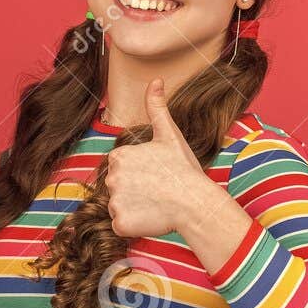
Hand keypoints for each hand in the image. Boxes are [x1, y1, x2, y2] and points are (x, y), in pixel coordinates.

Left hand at [103, 79, 213, 238]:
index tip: (157, 175)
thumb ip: (157, 107)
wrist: (195, 202)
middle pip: (119, 188)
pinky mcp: (120, 223)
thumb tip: (156, 80)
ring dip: (134, 209)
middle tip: (159, 191)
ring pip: (119, 207)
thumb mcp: (170, 134)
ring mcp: (114, 201)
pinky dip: (134, 225)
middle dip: (135, 191)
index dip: (141, 174)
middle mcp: (111, 178)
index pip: (122, 169)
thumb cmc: (184, 168)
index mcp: (119, 156)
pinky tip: (152, 218)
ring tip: (157, 204)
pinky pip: (121, 226)